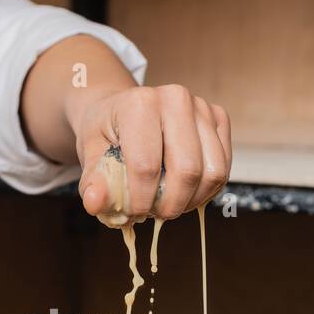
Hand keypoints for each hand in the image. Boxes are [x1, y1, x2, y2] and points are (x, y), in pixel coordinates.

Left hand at [72, 84, 231, 223]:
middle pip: (187, 171)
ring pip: (212, 173)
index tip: (132, 214)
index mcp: (140, 103)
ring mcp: (202, 107)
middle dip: (170, 205)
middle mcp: (176, 98)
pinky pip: (224, 168)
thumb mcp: (90, 154)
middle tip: (154, 214)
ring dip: (191, 200)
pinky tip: (185, 193)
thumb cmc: (106, 132)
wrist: (123, 109)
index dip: (140, 201)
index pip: (146, 167)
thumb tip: (95, 203)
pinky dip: (206, 191)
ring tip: (169, 204)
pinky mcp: (218, 118)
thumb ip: (93, 181)